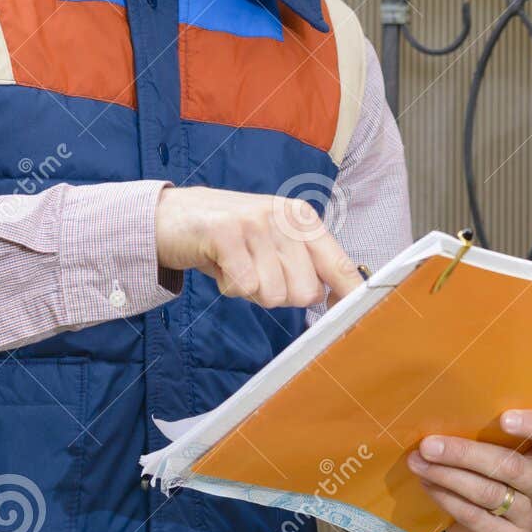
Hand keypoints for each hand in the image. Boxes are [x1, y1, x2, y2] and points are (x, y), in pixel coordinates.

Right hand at [153, 185, 362, 308]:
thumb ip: (305, 266)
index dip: (350, 295)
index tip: (359, 315)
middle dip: (280, 296)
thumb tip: (337, 299)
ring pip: (274, 294)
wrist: (173, 215)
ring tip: (237, 266)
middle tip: (256, 274)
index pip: (340, 264)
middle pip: (306, 292)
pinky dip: (230, 288)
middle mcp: (285, 217)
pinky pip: (244, 287)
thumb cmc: (232, 237)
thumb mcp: (275, 242)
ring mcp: (256, 222)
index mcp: (303, 220)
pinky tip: (221, 265)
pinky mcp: (226, 233)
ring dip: (252, 292)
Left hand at [407, 409, 531, 531]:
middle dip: (465, 454)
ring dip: (447, 476)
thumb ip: (490, 432)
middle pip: (511, 466)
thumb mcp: (503, 448)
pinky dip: (447, 499)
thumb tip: (445, 413)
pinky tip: (429, 486)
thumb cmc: (496, 469)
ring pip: (489, 492)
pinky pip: (475, 517)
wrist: (492, 520)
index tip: (503, 418)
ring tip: (420, 463)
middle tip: (429, 445)